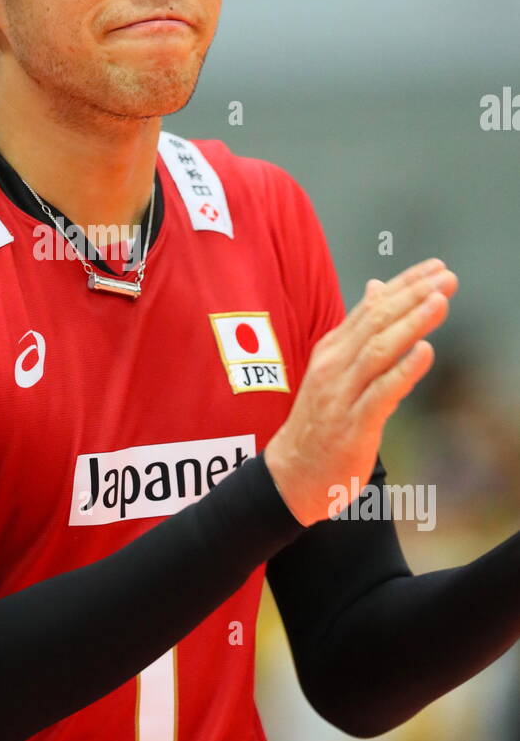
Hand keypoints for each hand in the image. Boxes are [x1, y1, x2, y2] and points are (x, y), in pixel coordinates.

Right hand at [263, 257, 457, 526]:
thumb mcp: (336, 367)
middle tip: (447, 277)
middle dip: (414, 296)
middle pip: (376, 322)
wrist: (293, 473)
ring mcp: (341, 395)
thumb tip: (376, 286)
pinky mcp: (352, 425)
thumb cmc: (321, 420)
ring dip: (410, 324)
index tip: (437, 267)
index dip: (405, 284)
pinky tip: (424, 352)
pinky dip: (403, 370)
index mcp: (332, 349)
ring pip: (377, 351)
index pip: (372, 307)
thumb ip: (358, 329)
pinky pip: (380, 393)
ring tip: (440, 302)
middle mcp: (334, 366)